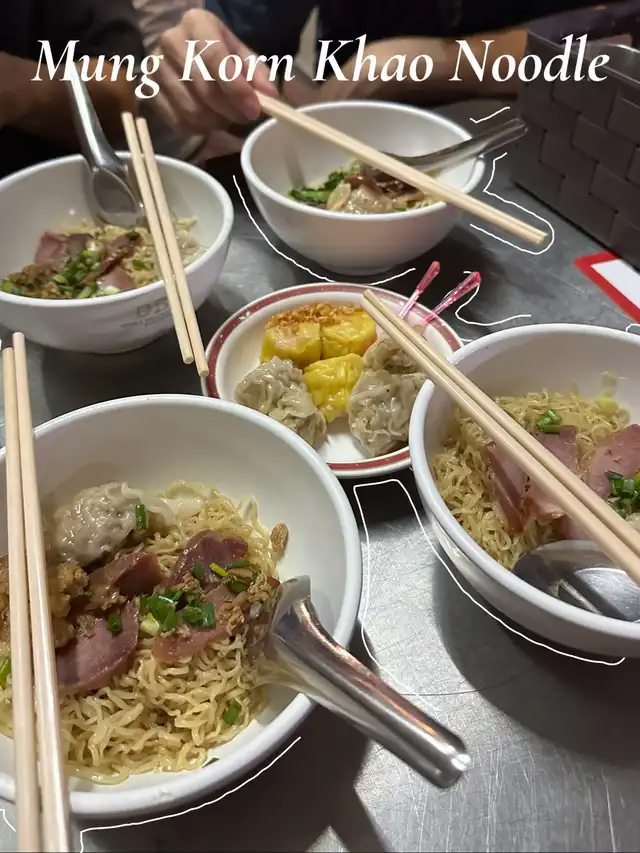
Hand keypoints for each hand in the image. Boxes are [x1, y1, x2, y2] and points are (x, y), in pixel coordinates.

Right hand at [156, 8, 277, 134]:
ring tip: (226, 117)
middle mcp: (171, 41)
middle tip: (244, 116)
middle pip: (205, 89)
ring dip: (216, 122)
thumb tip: (269, 95)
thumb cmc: (217, 51)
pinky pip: (179, 122)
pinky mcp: (149, 91)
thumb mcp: (240, 53)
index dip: (237, 89)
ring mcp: (155, 67)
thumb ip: (257, 73)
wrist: (183, 51)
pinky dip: (199, 129)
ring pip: (192, 110)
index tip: (254, 109)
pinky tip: (209, 121)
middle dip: (231, 110)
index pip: (215, 58)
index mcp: (196, 23)